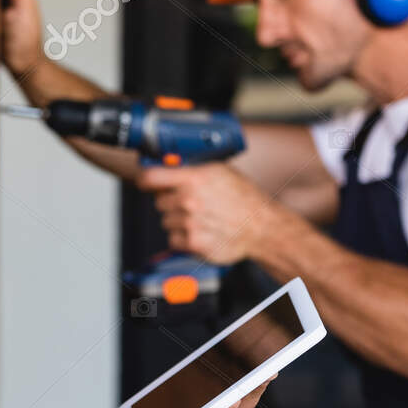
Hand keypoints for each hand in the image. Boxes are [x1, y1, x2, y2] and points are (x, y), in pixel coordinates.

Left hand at [135, 162, 273, 265]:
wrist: (261, 227)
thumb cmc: (244, 198)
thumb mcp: (221, 171)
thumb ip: (193, 168)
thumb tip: (169, 164)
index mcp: (194, 179)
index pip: (151, 177)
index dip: (145, 180)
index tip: (146, 182)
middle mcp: (189, 201)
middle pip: (159, 201)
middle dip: (171, 202)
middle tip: (191, 203)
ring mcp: (190, 223)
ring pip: (166, 221)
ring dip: (178, 221)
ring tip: (201, 218)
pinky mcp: (193, 243)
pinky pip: (173, 239)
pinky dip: (183, 238)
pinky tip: (201, 231)